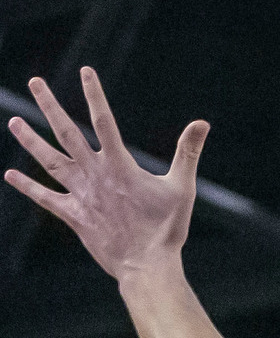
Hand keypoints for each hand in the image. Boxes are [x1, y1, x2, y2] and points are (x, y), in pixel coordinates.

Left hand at [5, 68, 207, 285]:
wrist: (146, 266)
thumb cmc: (167, 228)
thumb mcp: (182, 188)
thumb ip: (188, 153)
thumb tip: (202, 124)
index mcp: (119, 165)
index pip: (103, 121)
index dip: (94, 94)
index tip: (86, 71)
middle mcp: (94, 175)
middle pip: (66, 133)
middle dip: (49, 106)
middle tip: (36, 83)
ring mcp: (81, 195)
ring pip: (50, 161)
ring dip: (30, 140)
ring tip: (13, 121)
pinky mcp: (74, 216)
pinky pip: (45, 198)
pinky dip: (28, 186)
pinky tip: (10, 174)